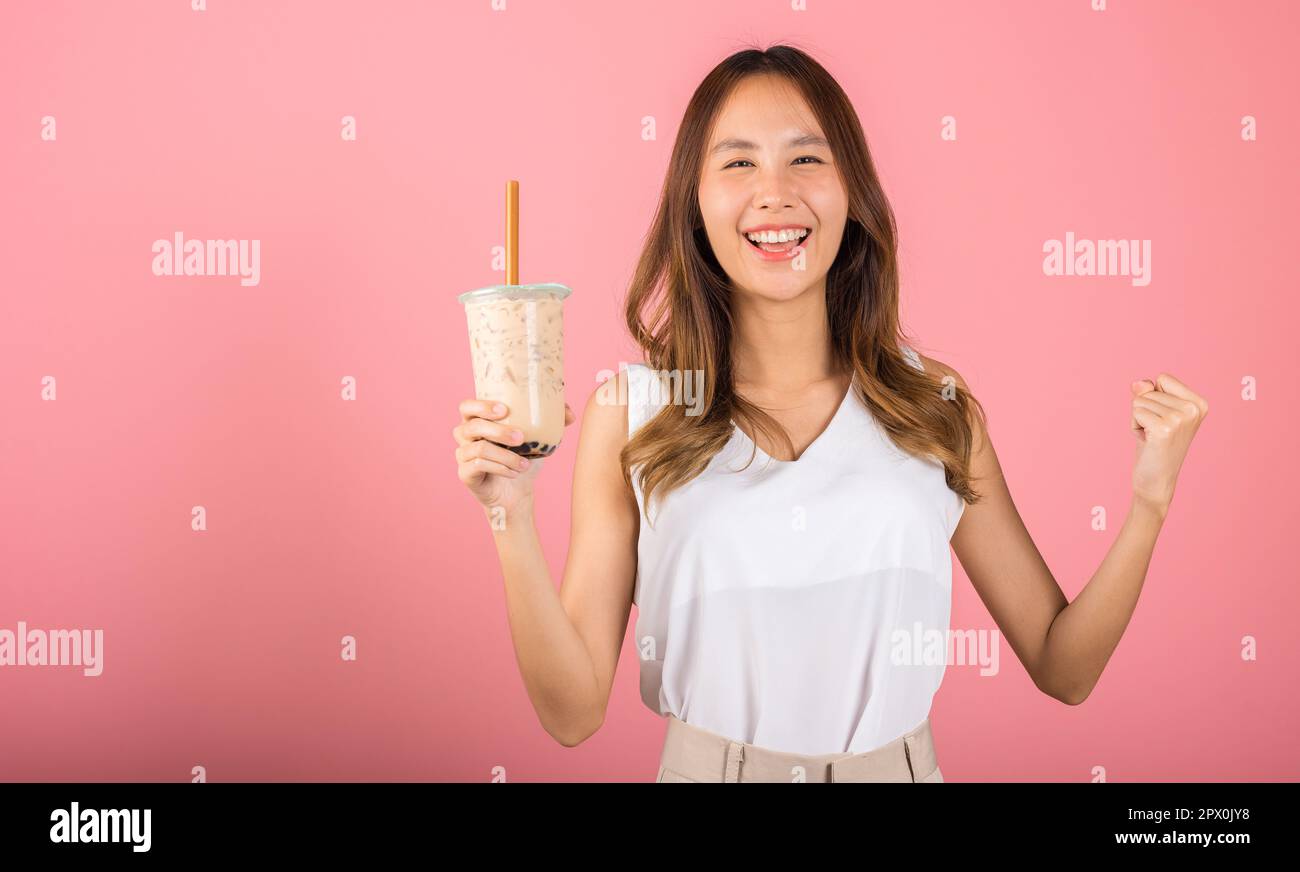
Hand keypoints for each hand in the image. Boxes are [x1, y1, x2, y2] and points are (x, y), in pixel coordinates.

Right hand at [453, 399, 576, 517]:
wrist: (518, 491)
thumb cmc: (523, 456)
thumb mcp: (539, 437)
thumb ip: (553, 420)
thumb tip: (571, 413)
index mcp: (478, 420)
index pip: (468, 406)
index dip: (482, 405)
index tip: (505, 410)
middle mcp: (465, 435)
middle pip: (472, 426)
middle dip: (498, 430)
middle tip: (521, 438)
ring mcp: (462, 455)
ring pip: (479, 448)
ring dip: (506, 455)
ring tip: (524, 463)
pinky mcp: (465, 473)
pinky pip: (478, 466)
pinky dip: (501, 468)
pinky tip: (515, 473)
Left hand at [1129, 373, 1208, 513]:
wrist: (1157, 479)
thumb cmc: (1155, 444)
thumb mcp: (1155, 412)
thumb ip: (1148, 391)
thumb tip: (1138, 383)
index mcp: (1199, 403)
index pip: (1163, 378)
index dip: (1154, 397)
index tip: (1162, 419)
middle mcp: (1194, 409)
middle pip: (1149, 390)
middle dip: (1145, 410)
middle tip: (1156, 432)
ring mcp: (1181, 418)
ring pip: (1139, 400)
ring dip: (1139, 419)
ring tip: (1152, 437)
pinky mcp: (1165, 428)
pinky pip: (1135, 412)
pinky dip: (1134, 426)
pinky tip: (1147, 441)